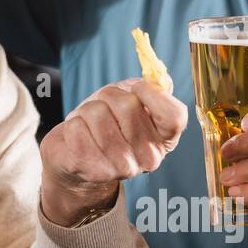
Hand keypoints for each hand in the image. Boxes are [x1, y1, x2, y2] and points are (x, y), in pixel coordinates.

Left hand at [39, 78, 187, 225]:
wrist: (78, 155)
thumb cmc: (109, 122)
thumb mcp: (133, 102)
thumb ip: (149, 89)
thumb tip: (155, 78)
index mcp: (164, 140)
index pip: (174, 116)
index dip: (153, 94)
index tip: (137, 88)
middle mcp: (148, 159)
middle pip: (128, 105)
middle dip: (109, 96)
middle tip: (104, 109)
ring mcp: (120, 167)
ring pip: (97, 113)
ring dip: (87, 110)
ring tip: (90, 125)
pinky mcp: (89, 168)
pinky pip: (76, 127)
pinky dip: (72, 123)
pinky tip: (79, 136)